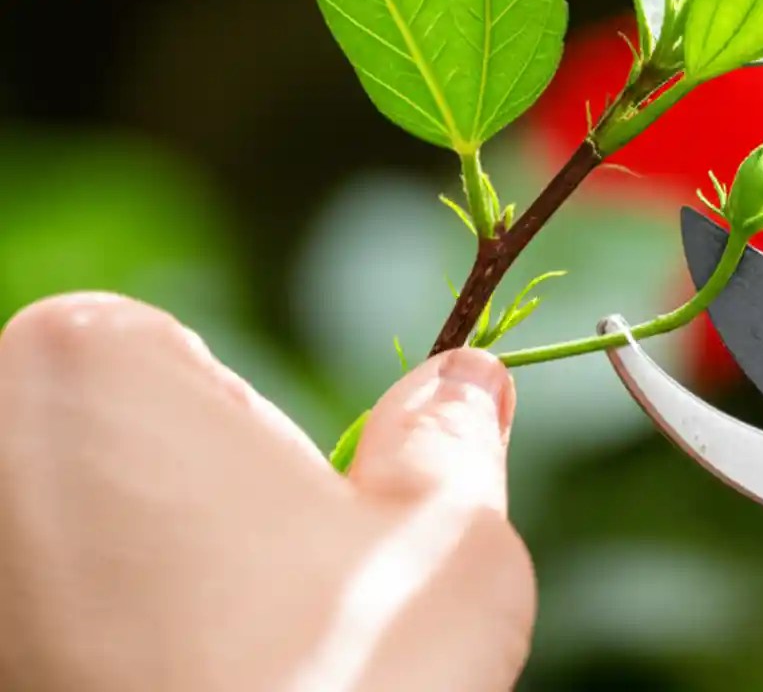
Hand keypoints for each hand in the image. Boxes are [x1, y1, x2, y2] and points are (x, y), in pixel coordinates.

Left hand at [0, 294, 534, 691]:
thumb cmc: (344, 679)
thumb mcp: (442, 534)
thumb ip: (447, 433)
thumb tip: (466, 381)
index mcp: (85, 363)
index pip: (169, 354)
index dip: (245, 435)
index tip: (289, 512)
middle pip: (103, 447)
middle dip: (184, 501)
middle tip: (268, 594)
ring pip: (68, 543)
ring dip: (142, 583)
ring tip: (229, 661)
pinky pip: (45, 614)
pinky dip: (98, 645)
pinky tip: (172, 691)